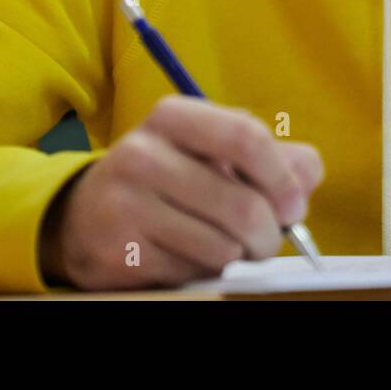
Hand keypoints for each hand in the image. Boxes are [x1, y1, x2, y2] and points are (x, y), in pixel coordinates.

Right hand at [39, 95, 323, 289]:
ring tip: (225, 246)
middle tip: (267, 241)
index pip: (245, 136)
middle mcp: (142, 154)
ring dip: (238, 256)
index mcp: (172, 117)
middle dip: (269, 234)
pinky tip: (188, 255)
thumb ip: (269, 155)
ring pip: (222, 245)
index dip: (281, 178)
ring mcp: (126, 204)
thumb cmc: (167, 178)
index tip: (295, 205)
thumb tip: (307, 174)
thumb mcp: (210, 151)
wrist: (83, 215)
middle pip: (242, 204)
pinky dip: (205, 271)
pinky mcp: (119, 252)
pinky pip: (192, 272)